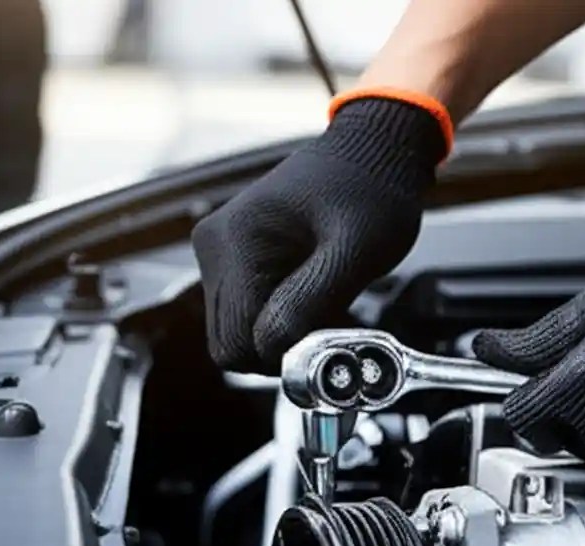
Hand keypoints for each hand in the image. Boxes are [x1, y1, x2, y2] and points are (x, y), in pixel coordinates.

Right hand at [192, 98, 445, 372]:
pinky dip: (280, 315)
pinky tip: (314, 292)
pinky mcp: (232, 258)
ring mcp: (218, 253)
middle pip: (230, 343)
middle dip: (282, 346)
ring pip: (238, 331)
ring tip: (326, 299)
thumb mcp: (356, 250)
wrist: (371, 153)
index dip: (284, 354)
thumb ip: (311, 301)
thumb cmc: (370, 190)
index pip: (237, 341)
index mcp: (235, 243)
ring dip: (283, 331)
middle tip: (331, 323)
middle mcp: (214, 248)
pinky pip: (247, 310)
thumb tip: (273, 347)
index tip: (329, 340)